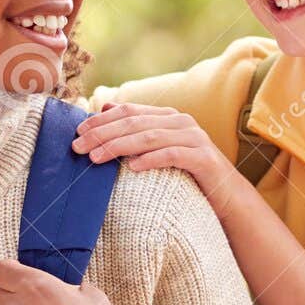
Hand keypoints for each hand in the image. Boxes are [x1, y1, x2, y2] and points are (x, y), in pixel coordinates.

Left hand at [71, 103, 243, 218]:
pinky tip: (131, 167)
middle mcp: (181, 122)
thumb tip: (104, 108)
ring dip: (119, 146)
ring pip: (150, 137)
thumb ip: (136, 130)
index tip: (78, 132)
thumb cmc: (187, 174)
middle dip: (103, 133)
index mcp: (168, 117)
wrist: (227, 196)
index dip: (101, 120)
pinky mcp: (203, 158)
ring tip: (96, 157)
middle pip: (135, 123)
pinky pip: (173, 155)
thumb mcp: (159, 149)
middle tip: (79, 146)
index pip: (129, 111)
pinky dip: (151, 159)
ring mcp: (194, 138)